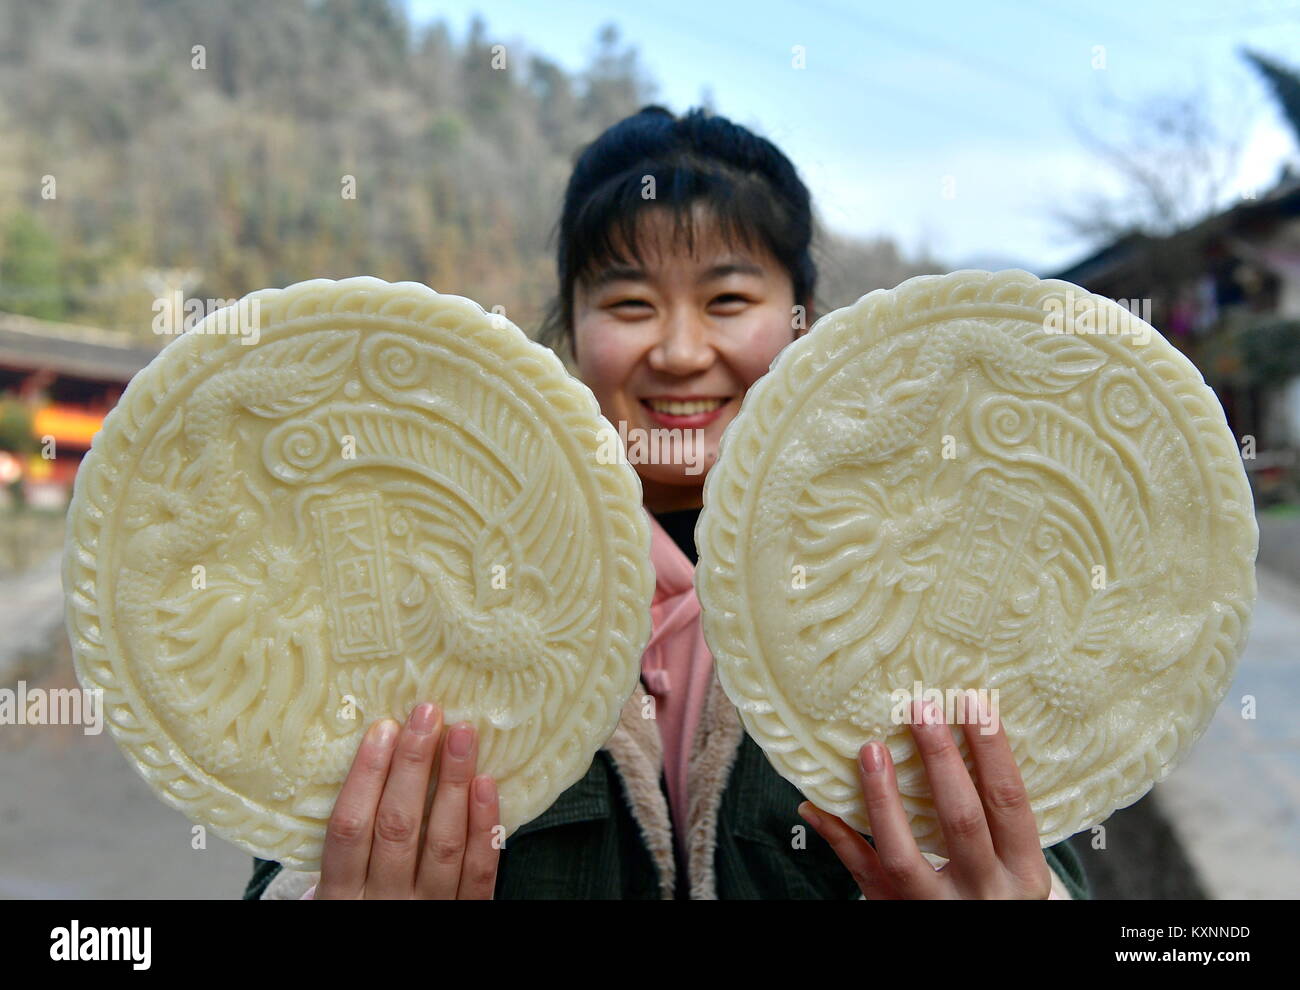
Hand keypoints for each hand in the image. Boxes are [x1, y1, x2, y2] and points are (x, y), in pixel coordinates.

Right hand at [316, 702, 500, 898]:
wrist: (382, 978)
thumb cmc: (358, 908)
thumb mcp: (338, 885)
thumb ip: (351, 839)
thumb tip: (372, 752)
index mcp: (338, 895)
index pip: (348, 827)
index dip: (367, 774)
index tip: (383, 728)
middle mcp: (381, 903)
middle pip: (397, 826)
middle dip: (413, 765)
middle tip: (428, 714)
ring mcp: (425, 911)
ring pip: (442, 843)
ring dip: (453, 783)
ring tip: (463, 735)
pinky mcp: (465, 916)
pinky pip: (478, 872)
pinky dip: (483, 826)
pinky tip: (486, 784)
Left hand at [798, 698, 1051, 898]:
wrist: (987, 954)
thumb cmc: (997, 888)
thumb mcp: (1013, 859)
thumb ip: (993, 812)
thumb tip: (971, 728)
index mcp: (1023, 870)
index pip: (1008, 801)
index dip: (993, 750)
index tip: (972, 701)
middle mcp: (984, 892)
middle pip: (961, 820)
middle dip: (940, 760)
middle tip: (921, 709)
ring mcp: (938, 906)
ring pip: (905, 856)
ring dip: (883, 798)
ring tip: (870, 750)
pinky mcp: (898, 913)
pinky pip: (863, 875)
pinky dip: (838, 838)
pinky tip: (817, 807)